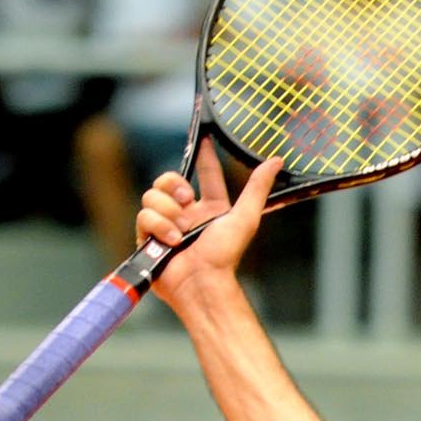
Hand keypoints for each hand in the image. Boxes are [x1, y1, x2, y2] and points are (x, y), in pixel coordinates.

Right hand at [135, 139, 282, 309]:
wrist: (201, 283)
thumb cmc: (225, 256)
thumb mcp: (245, 217)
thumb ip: (257, 188)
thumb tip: (276, 161)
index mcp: (210, 208)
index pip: (205, 173)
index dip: (203, 155)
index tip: (204, 137)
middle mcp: (186, 213)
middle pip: (166, 181)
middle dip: (173, 187)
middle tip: (187, 200)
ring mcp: (166, 225)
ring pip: (152, 197)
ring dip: (168, 213)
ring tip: (181, 233)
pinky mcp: (148, 237)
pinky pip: (143, 216)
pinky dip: (158, 228)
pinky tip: (170, 242)